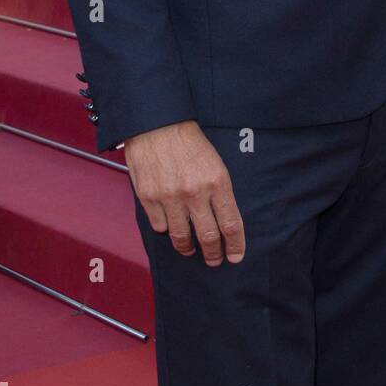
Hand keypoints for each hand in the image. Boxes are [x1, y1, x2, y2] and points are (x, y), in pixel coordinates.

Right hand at [125, 120, 244, 264]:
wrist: (158, 125)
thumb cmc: (189, 141)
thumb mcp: (215, 162)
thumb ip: (219, 191)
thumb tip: (223, 220)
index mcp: (217, 181)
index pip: (231, 223)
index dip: (235, 245)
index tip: (236, 256)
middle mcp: (195, 192)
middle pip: (208, 237)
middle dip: (214, 254)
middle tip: (215, 260)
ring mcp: (170, 197)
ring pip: (181, 237)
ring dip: (187, 248)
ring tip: (190, 250)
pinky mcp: (149, 198)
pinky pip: (160, 226)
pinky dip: (166, 229)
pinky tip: (170, 226)